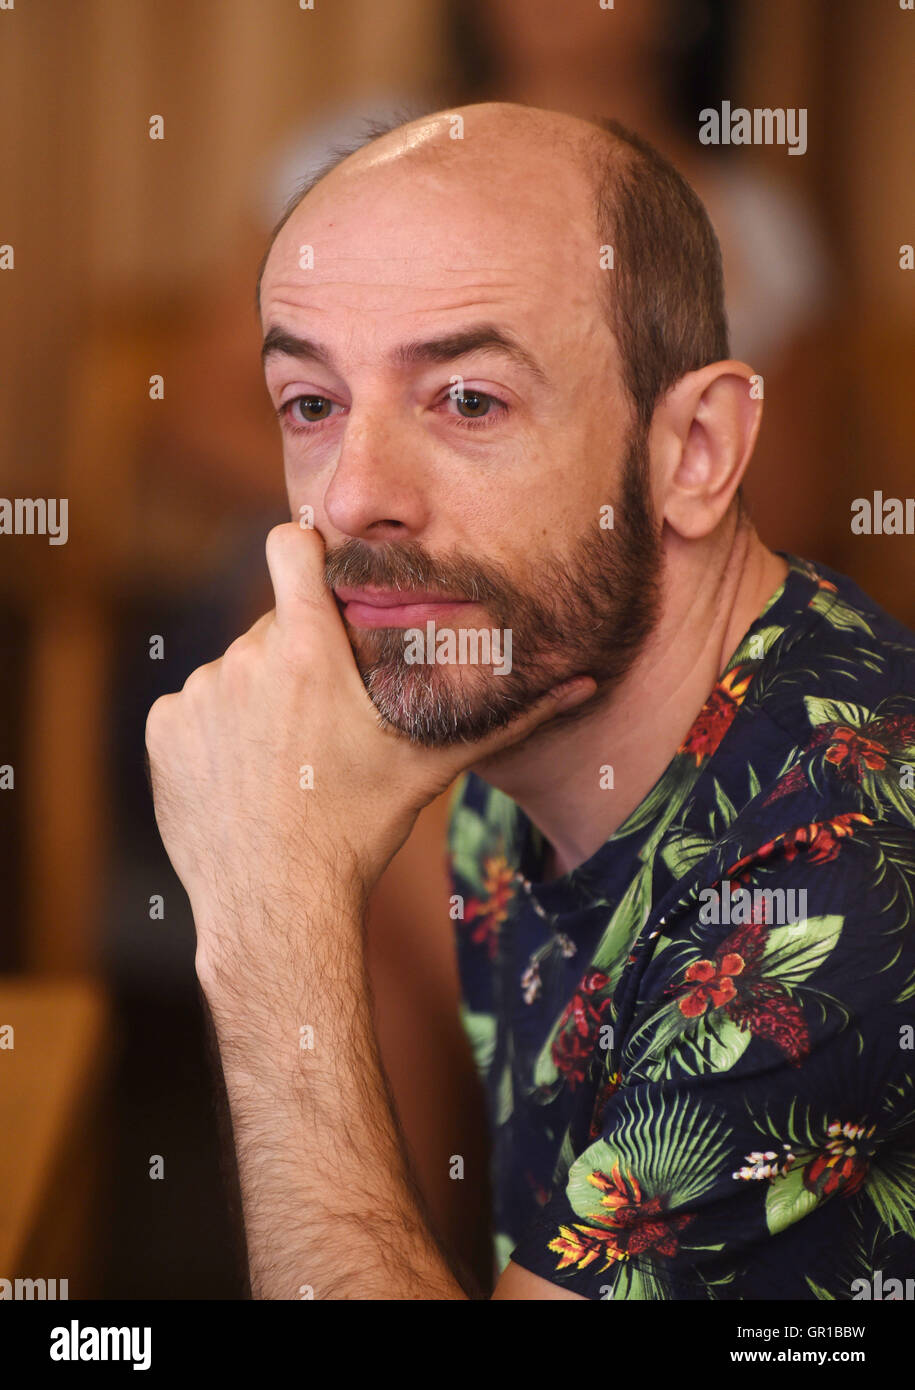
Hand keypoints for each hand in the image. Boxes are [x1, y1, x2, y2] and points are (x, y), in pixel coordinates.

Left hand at [145, 523, 593, 995]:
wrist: (277, 904)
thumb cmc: (361, 829)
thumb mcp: (433, 765)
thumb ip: (507, 714)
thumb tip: (585, 680)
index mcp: (309, 652)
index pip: (290, 545)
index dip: (306, 555)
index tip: (323, 581)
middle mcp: (244, 660)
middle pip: (273, 625)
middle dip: (298, 656)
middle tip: (323, 717)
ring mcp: (199, 695)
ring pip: (235, 671)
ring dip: (257, 698)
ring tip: (285, 760)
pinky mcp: (164, 731)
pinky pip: (194, 710)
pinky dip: (215, 734)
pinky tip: (245, 779)